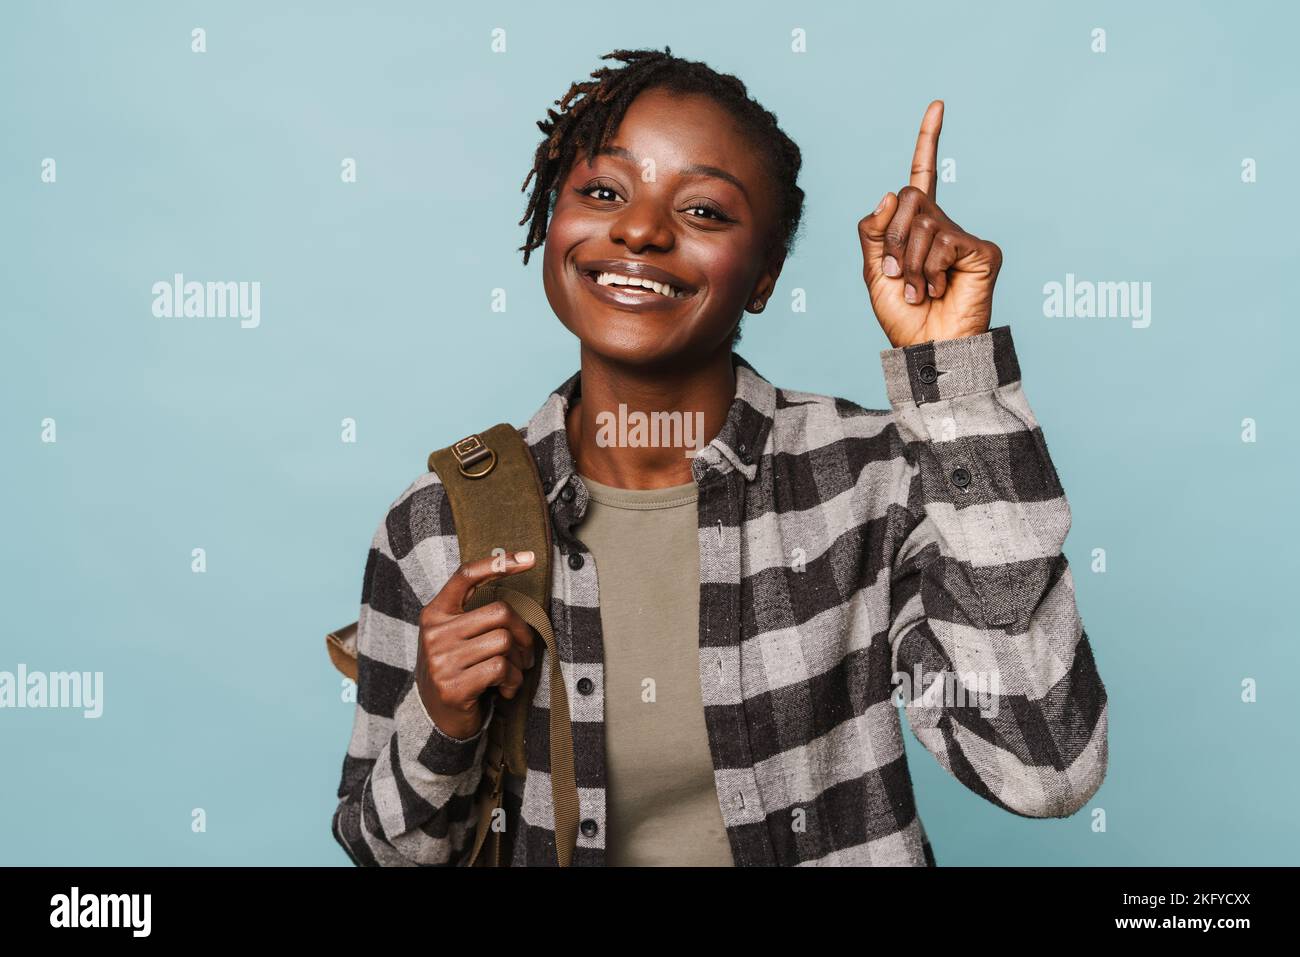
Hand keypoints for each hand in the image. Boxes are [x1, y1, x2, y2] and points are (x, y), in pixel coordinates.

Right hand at [414, 550, 538, 739]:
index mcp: (435, 612)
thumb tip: (515, 587)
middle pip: (500, 612)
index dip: (498, 564)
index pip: (466, 575)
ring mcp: (441, 660)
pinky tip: (503, 689)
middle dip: (523, 633)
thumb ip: (474, 613)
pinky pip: (501, 670)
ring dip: (518, 662)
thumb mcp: (454, 635)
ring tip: (511, 673)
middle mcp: (434, 633)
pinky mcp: (453, 686)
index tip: (529, 558)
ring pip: (504, 642)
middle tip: (525, 652)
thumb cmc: (455, 667)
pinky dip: (512, 681)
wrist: (433, 717)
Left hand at [857, 100, 1002, 347]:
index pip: (923, 175)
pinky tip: (939, 289)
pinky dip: (930, 269)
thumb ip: (874, 232)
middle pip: (909, 200)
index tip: (938, 104)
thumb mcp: (874, 272)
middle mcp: (942, 226)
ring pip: (922, 223)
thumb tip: (892, 192)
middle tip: (898, 277)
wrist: (927, 348)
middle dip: (893, 240)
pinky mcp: (982, 250)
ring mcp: (963, 237)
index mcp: (916, 227)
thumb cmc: (903, 317)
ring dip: (910, 263)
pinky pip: (944, 241)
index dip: (928, 140)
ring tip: (919, 291)